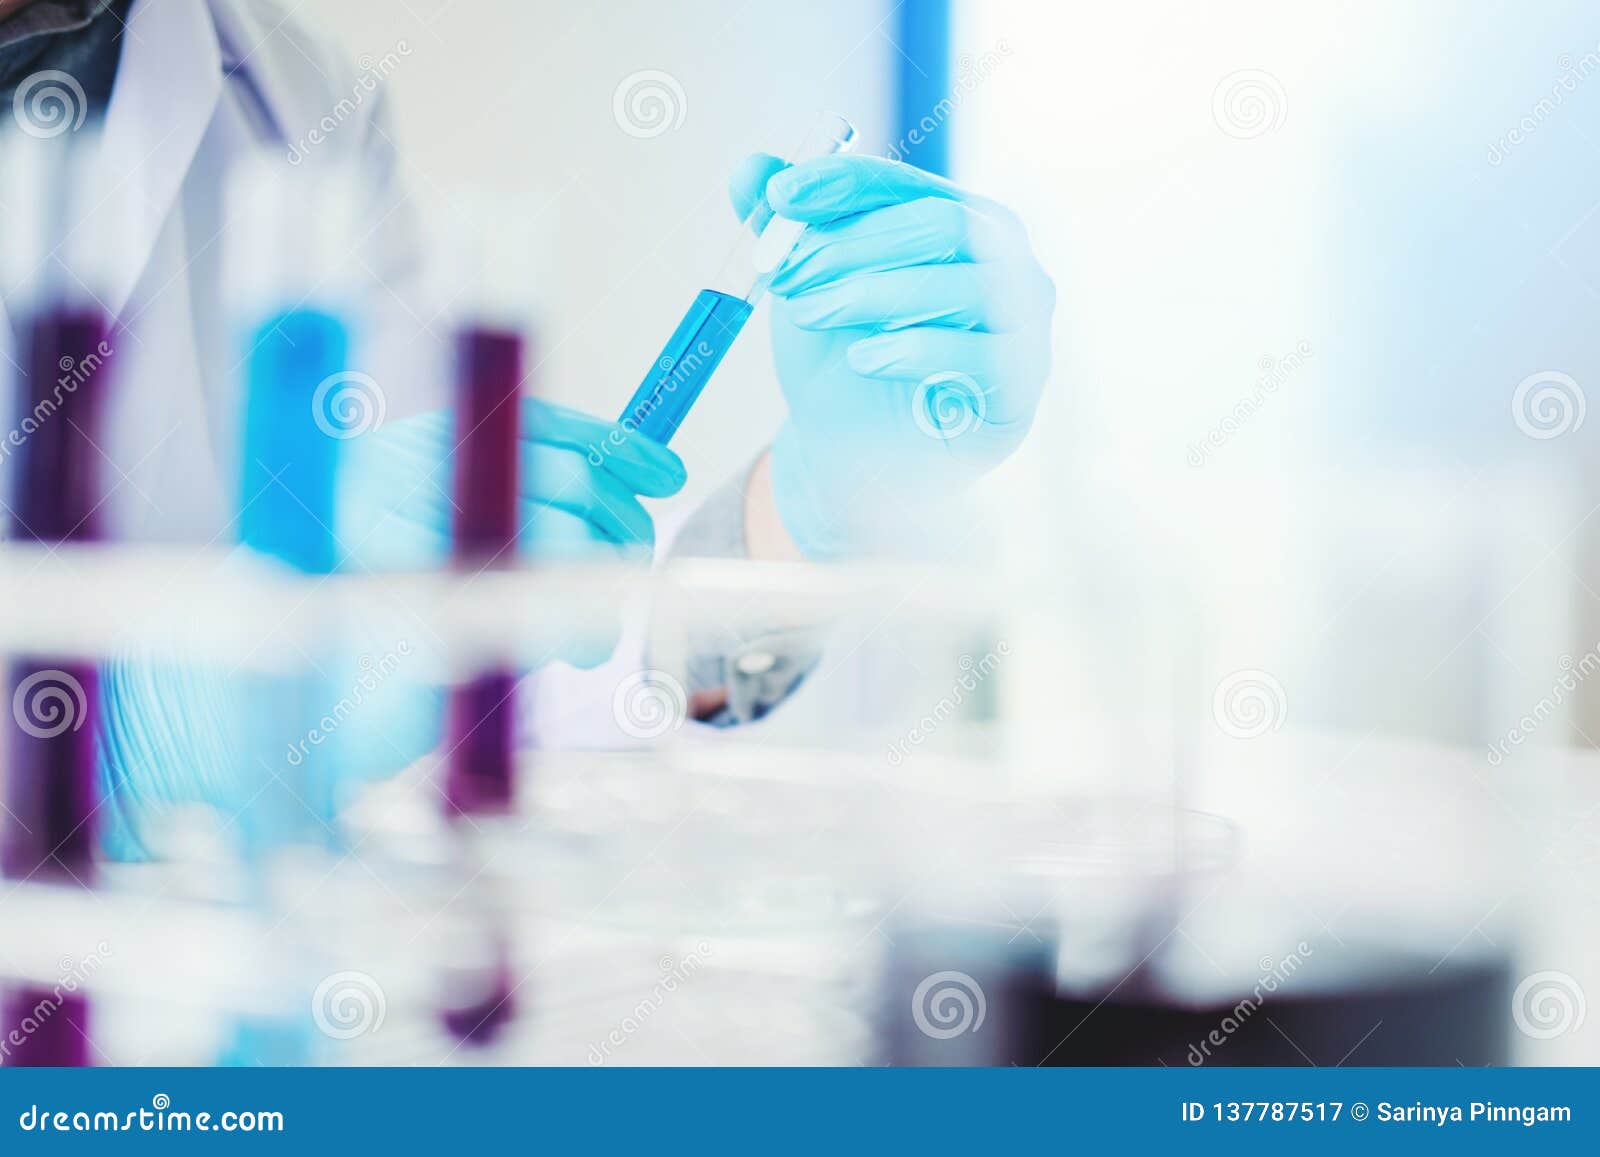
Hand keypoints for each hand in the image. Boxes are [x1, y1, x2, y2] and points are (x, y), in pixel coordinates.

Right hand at [97, 400, 685, 858]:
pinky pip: (538, 611)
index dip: (614, 445)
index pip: (533, 424)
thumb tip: (630, 479)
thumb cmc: (385, 626)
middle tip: (628, 572)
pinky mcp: (417, 620)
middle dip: (617, 525)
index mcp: (407, 449)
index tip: (665, 473)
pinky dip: (577, 630)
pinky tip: (575, 650)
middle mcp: (397, 479)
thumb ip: (519, 499)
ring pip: (559, 539)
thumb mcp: (451, 539)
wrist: (294, 711)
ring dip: (599, 583)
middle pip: (561, 479)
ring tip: (588, 630)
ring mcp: (401, 546)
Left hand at [729, 153, 1053, 557]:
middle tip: (788, 274)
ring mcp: (1025, 323)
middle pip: (944, 224)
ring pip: (965, 285)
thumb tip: (747, 167)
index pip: (909, 183)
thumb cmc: (839, 358)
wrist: (852, 455)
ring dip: (875, 294)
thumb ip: (783, 227)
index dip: (842, 183)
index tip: (778, 199)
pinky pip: (984, 357)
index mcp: (961, 220)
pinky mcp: (1023, 385)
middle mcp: (1008, 262)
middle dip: (854, 245)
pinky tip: (861, 360)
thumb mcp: (804, 287)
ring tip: (811, 314)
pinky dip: (916, 351)